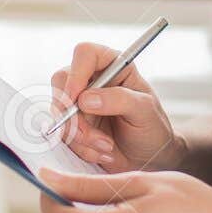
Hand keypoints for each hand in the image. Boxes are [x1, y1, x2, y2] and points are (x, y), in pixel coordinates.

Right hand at [49, 43, 182, 172]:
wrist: (148, 159)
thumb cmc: (152, 129)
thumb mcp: (145, 111)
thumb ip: (119, 100)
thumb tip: (86, 99)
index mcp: (113, 66)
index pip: (85, 53)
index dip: (76, 73)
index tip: (78, 99)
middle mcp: (92, 80)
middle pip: (61, 81)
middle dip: (72, 113)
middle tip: (91, 134)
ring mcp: (79, 102)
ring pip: (58, 111)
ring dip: (79, 135)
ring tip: (106, 146)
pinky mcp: (73, 124)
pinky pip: (62, 132)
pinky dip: (79, 147)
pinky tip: (101, 152)